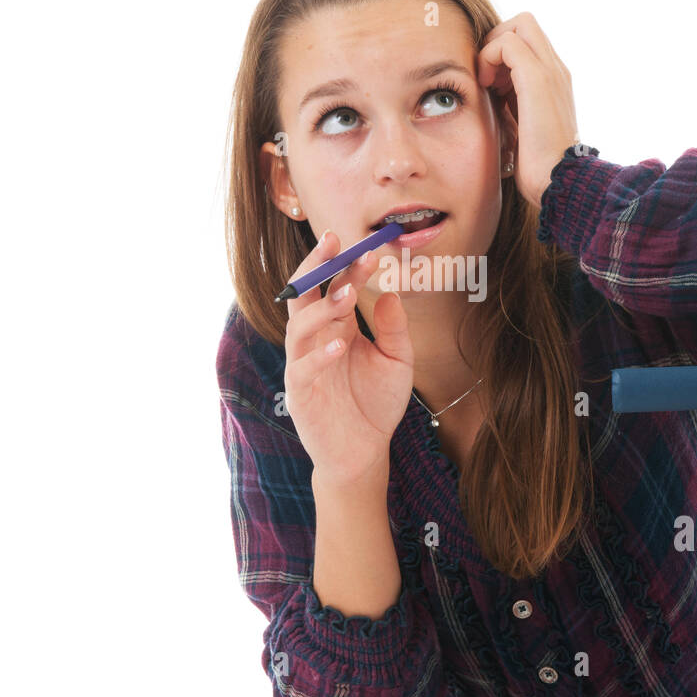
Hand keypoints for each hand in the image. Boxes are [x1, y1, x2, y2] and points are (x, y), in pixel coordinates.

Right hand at [282, 232, 413, 484]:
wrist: (364, 453)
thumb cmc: (376, 405)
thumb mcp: (398, 362)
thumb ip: (394, 330)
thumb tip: (391, 294)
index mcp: (337, 328)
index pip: (336, 288)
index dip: (347, 266)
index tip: (366, 244)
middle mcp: (315, 341)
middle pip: (305, 296)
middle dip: (316, 267)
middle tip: (333, 243)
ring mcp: (303, 366)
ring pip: (299, 328)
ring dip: (321, 308)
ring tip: (347, 294)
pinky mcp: (300, 395)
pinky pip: (302, 369)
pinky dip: (319, 355)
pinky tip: (340, 344)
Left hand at [477, 12, 578, 208]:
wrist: (558, 182)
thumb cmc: (538, 167)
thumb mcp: (522, 128)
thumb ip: (512, 106)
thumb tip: (489, 100)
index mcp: (554, 81)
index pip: (527, 41)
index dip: (502, 53)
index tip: (490, 85)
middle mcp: (556, 70)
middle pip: (524, 22)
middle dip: (496, 40)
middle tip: (485, 75)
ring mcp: (550, 71)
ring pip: (518, 24)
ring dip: (492, 48)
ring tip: (486, 82)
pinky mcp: (537, 78)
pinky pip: (507, 42)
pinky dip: (488, 57)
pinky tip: (485, 87)